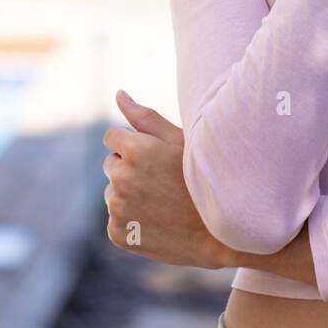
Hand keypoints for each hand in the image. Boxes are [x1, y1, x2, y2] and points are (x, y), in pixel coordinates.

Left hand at [102, 91, 227, 269]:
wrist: (216, 232)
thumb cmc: (202, 178)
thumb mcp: (180, 140)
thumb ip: (145, 116)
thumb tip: (118, 93)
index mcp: (135, 150)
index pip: (111, 137)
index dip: (132, 142)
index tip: (151, 153)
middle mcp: (121, 178)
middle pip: (112, 164)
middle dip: (129, 166)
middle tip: (160, 177)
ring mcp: (117, 209)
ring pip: (113, 191)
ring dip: (129, 192)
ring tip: (161, 199)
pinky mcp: (118, 233)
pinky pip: (116, 219)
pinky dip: (130, 218)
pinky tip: (156, 218)